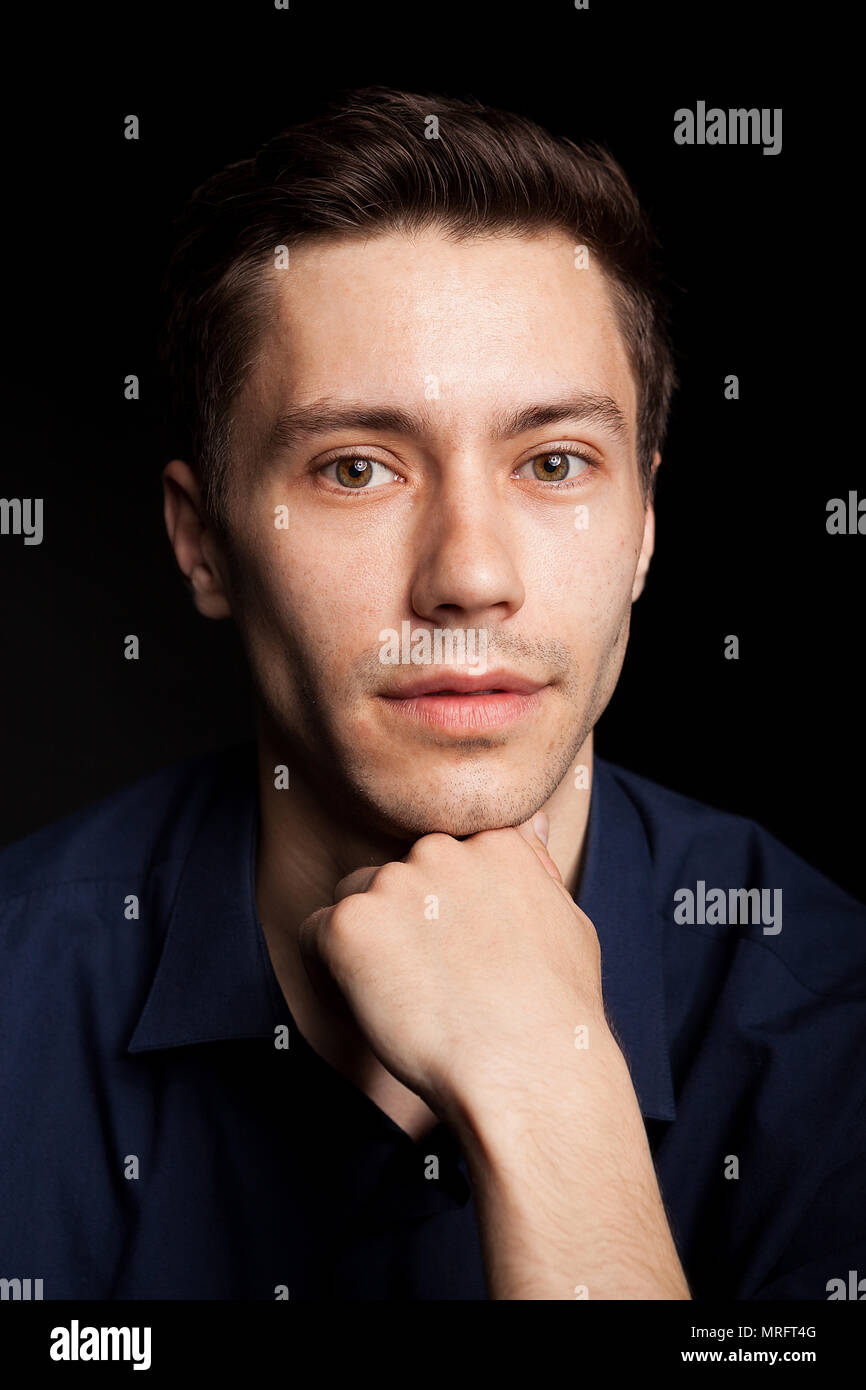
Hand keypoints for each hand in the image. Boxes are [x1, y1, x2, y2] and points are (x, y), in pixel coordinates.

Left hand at [297, 813, 613, 1128]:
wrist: (526, 1068)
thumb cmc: (556, 1012)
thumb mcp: (568, 922)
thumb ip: (534, 867)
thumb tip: (531, 821)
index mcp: (493, 842)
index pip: (446, 858)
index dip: (445, 910)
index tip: (459, 958)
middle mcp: (440, 849)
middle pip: (398, 877)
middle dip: (404, 924)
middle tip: (434, 989)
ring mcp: (391, 882)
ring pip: (355, 901)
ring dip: (367, 943)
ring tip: (404, 1002)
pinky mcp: (349, 923)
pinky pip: (316, 935)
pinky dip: (330, 972)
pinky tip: (370, 1009)